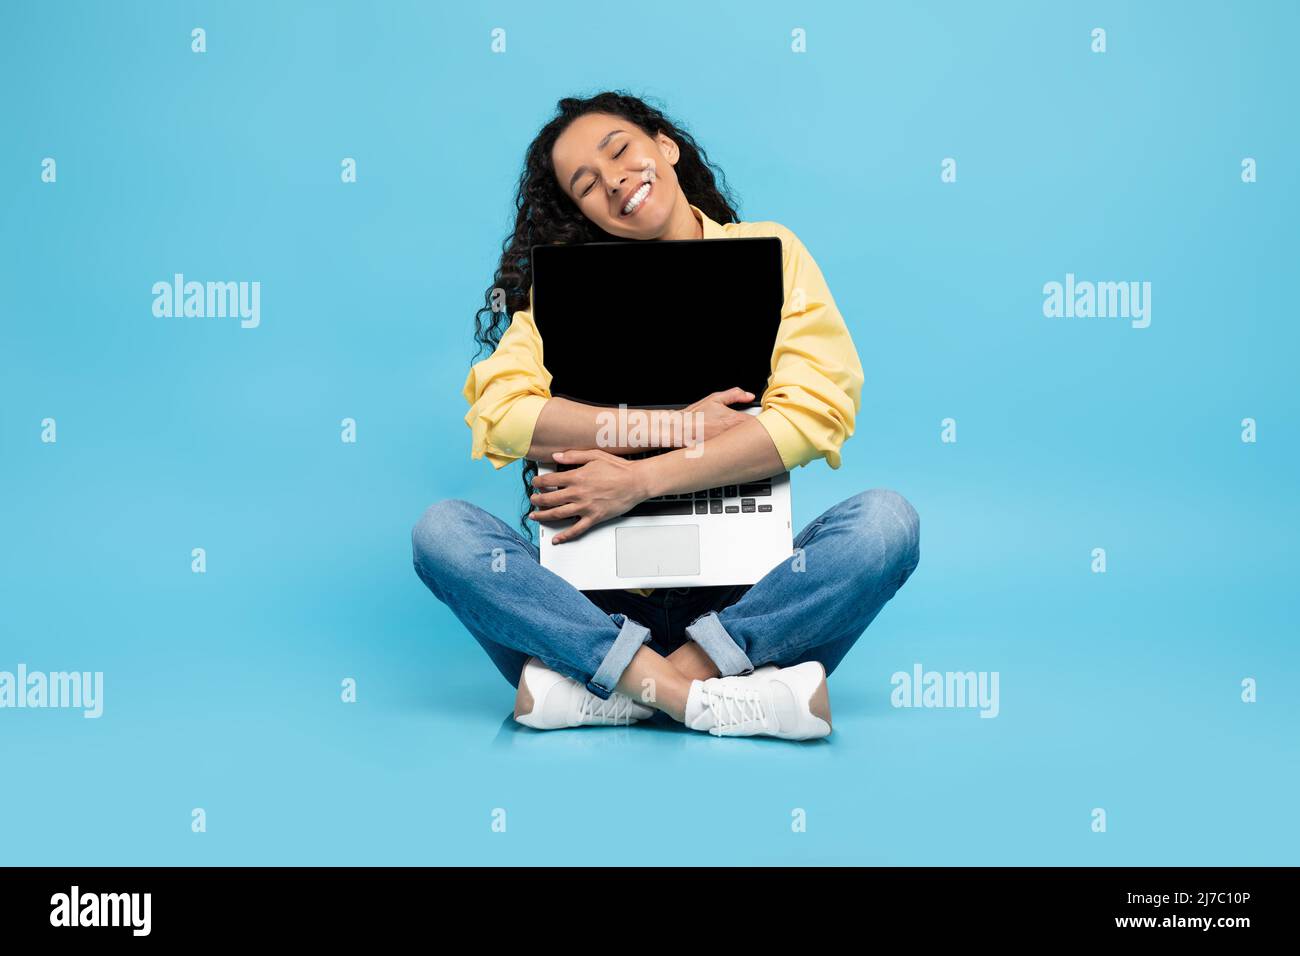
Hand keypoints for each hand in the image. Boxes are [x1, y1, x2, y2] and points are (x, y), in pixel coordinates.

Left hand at [530, 448, 651, 542]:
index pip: (549, 481)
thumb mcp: (595, 455)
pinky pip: (576, 530)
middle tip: (532, 500)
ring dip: (543, 516)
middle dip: (537, 500)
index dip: (538, 482)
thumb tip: (556, 456)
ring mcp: (585, 507)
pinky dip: (565, 536)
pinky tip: (557, 539)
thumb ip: (573, 456)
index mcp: (577, 477)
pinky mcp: (594, 518)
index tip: (534, 483)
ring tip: (535, 516)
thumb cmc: (619, 469)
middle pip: (549, 499)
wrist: (636, 482)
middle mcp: (578, 493)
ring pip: (558, 514)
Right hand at [682, 387, 755, 444]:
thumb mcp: (715, 399)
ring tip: (736, 433)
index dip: (762, 419)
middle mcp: (733, 435)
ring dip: (745, 439)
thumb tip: (748, 396)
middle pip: (755, 435)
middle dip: (756, 430)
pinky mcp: (723, 453)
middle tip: (751, 426)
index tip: (760, 417)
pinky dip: (735, 447)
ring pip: (745, 443)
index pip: (759, 421)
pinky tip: (728, 442)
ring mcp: (728, 446)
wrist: (680, 430)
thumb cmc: (695, 416)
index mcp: (735, 420)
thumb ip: (735, 394)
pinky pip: (735, 451)